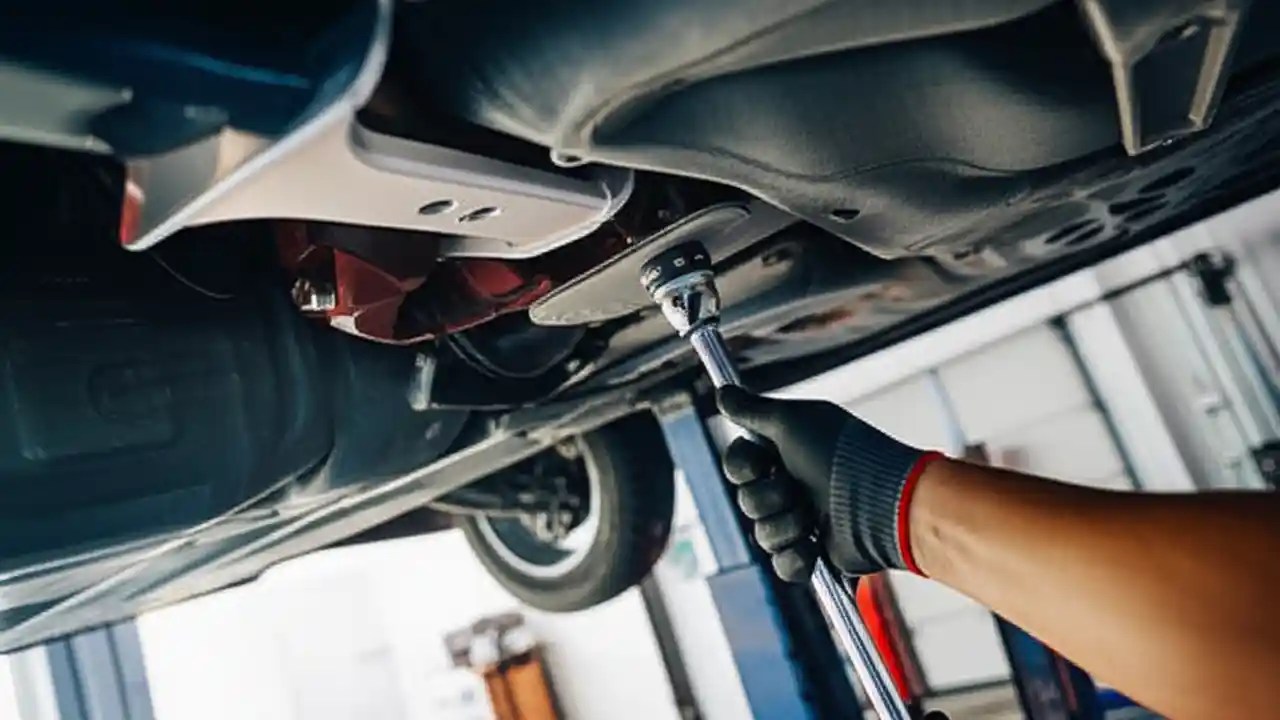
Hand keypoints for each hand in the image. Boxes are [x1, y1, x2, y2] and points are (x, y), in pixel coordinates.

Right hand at [717, 387, 939, 581]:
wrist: (882, 506)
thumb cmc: (842, 459)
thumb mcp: (792, 423)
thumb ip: (752, 410)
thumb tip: (722, 393)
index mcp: (785, 453)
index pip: (737, 464)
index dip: (742, 467)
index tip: (762, 463)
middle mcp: (792, 485)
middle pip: (746, 500)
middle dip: (769, 498)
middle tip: (797, 489)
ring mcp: (802, 521)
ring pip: (762, 534)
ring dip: (786, 526)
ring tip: (813, 519)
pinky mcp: (814, 553)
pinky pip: (782, 564)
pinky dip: (796, 558)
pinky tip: (813, 548)